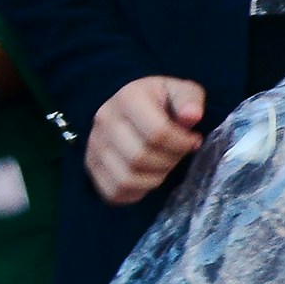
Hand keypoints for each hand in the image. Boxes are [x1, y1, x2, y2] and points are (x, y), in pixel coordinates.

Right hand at [88, 76, 205, 204]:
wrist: (132, 107)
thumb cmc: (163, 100)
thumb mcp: (181, 90)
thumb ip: (190, 99)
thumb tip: (192, 116)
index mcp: (128, 98)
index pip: (157, 133)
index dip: (182, 143)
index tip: (193, 140)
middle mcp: (104, 121)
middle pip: (140, 158)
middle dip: (170, 161)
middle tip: (180, 154)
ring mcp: (94, 145)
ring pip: (126, 179)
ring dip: (155, 179)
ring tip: (166, 164)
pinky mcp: (91, 166)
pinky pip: (114, 193)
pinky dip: (137, 192)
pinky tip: (149, 176)